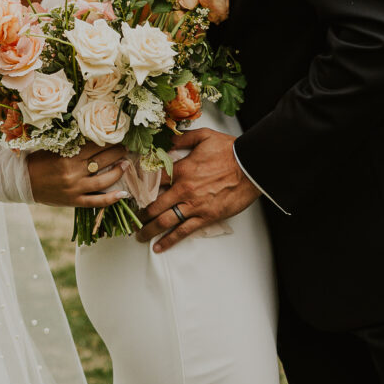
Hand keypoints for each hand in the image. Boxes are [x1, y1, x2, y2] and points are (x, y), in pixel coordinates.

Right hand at [27, 145, 130, 208]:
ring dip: (118, 172)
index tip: (117, 135)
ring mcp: (75, 188)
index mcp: (68, 156)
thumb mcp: (55, 149)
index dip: (109, 140)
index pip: (95, 145)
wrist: (24, 181)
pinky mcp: (74, 201)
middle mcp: (73, 172)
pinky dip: (111, 199)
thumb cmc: (39, 162)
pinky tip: (123, 194)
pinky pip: (96, 201)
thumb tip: (95, 138)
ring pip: (103, 180)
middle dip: (117, 152)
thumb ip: (74, 146)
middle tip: (126, 147)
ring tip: (125, 164)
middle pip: (103, 160)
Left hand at [136, 128, 257, 251]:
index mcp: (181, 169)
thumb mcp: (204, 136)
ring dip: (149, 230)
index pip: (152, 181)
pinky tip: (159, 247)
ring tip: (140, 236)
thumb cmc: (230, 151)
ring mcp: (194, 205)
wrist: (252, 167)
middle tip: (132, 219)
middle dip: (140, 214)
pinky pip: (183, 232)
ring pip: (164, 221)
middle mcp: (183, 189)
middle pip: (153, 205)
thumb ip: (183, 138)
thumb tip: (168, 139)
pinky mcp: (206, 217)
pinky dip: (169, 240)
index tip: (131, 194)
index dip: (139, 188)